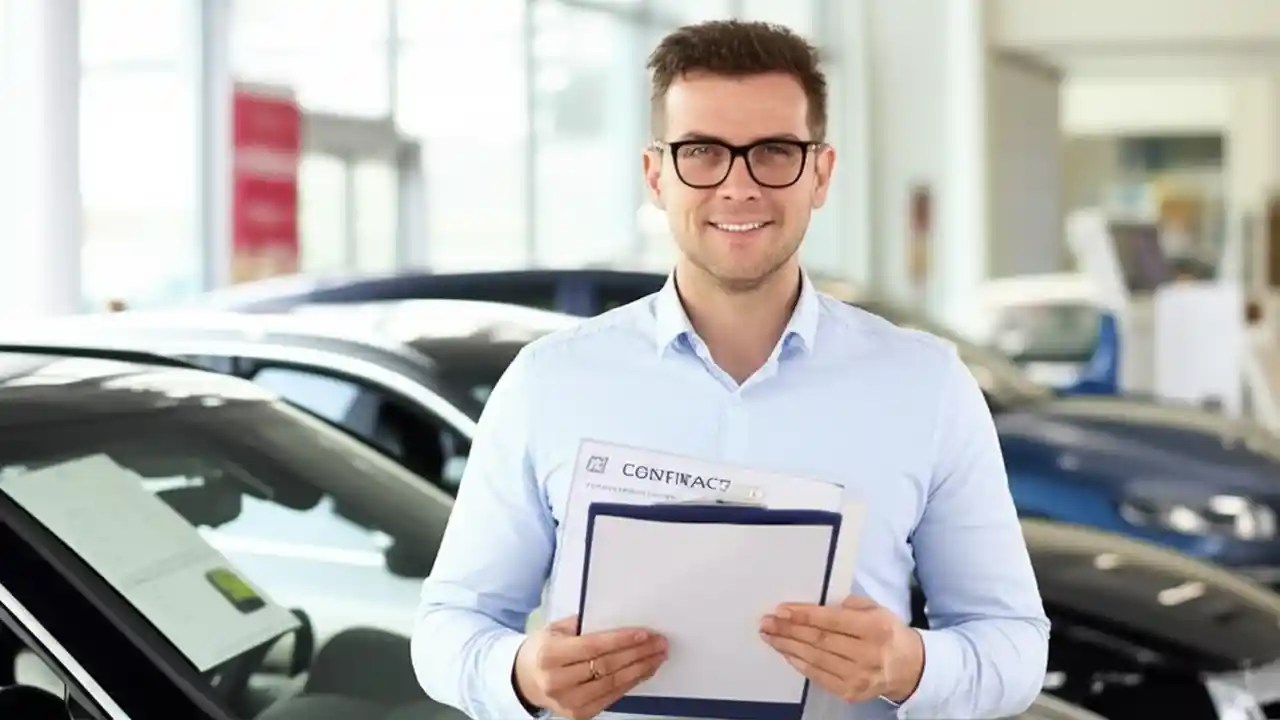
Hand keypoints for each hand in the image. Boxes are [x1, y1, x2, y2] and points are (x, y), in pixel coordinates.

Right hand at [514, 615, 667, 719]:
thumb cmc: (543, 650)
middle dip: (637, 654)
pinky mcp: (579, 714)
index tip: (643, 634)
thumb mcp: (554, 629)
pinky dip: (631, 683)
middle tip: (658, 643)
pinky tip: (644, 671)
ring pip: (613, 684)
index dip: (621, 640)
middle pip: (607, 666)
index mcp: (549, 655)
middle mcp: (557, 681)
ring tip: (657, 656)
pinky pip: (611, 697)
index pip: (592, 647)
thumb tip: (617, 618)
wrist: (524, 680)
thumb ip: (582, 624)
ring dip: (640, 669)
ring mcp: (568, 702)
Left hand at [759, 595, 923, 704]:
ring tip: (770, 636)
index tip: (780, 610)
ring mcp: (858, 677)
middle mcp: (867, 654)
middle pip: (819, 641)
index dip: (803, 616)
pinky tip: (786, 653)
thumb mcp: (876, 609)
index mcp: (875, 628)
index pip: (831, 621)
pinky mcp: (851, 693)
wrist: (909, 668)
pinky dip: (799, 663)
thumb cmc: (887, 632)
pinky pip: (818, 676)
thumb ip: (849, 605)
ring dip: (787, 646)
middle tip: (767, 622)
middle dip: (788, 630)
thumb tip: (812, 609)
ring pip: (815, 659)